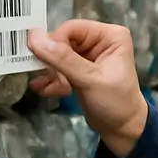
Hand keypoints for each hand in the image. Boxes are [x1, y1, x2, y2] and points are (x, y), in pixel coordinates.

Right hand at [27, 20, 148, 157]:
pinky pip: (58, 68)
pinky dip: (51, 80)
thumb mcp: (90, 80)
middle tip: (45, 76)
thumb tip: (35, 37)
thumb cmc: (115, 103)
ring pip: (56, 55)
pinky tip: (45, 90)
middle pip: (62, 40)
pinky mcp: (79, 70)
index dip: (54, 42)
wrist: (122, 129)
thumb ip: (63, 60)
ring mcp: (88, 55)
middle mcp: (99, 40)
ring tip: (49, 87)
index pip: (71, 28)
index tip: (42, 61)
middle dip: (51, 60)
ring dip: (50, 72)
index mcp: (110, 35)